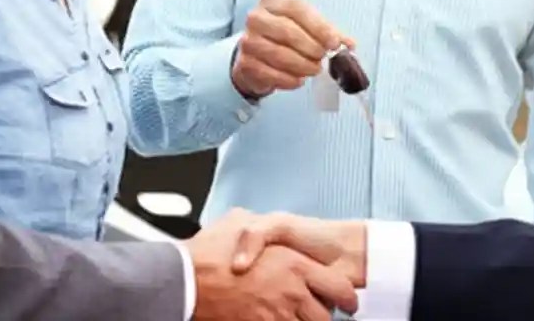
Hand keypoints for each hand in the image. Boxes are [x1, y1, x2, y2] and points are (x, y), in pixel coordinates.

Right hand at [189, 209, 358, 320]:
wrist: (186, 279)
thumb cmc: (210, 252)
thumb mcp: (239, 222)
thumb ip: (257, 225)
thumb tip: (256, 222)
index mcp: (294, 264)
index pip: (338, 288)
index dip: (347, 299)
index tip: (348, 303)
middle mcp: (291, 292)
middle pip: (325, 318)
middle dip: (323, 318)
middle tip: (318, 315)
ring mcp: (277, 315)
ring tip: (293, 317)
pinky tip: (274, 319)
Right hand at [232, 0, 355, 97]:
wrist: (257, 53)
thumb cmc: (286, 35)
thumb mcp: (307, 26)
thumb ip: (328, 33)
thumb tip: (349, 45)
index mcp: (273, 1)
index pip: (297, 9)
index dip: (319, 26)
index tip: (334, 42)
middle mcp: (256, 17)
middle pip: (287, 31)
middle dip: (311, 47)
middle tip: (323, 58)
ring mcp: (248, 40)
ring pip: (279, 54)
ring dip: (302, 65)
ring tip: (314, 69)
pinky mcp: (245, 63)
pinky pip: (270, 73)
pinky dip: (289, 79)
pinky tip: (299, 79)